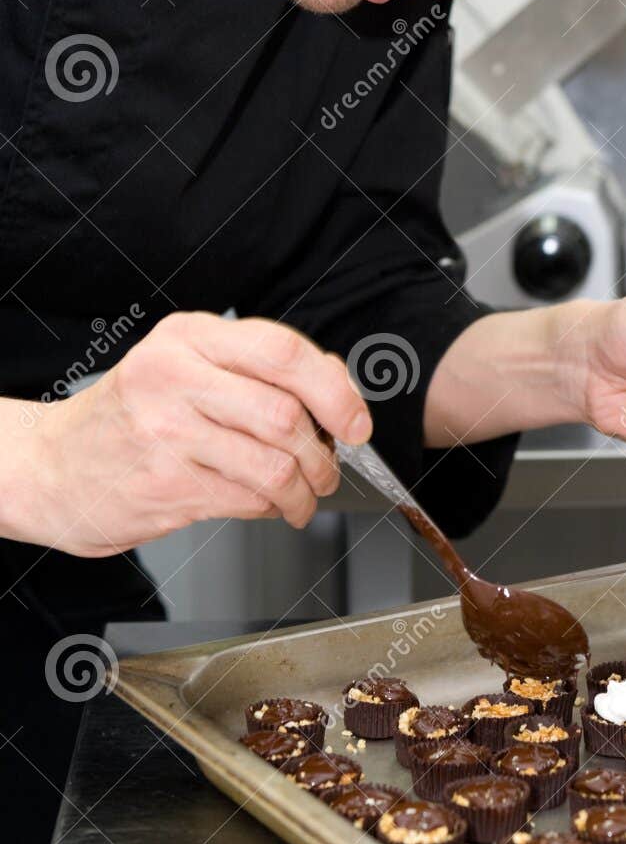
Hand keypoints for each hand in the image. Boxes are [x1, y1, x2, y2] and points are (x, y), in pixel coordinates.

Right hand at [2, 311, 371, 556]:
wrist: (53, 466)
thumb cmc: (131, 415)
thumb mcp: (186, 365)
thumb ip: (255, 368)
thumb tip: (335, 387)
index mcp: (189, 335)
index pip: (285, 352)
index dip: (335, 390)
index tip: (355, 421)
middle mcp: (174, 376)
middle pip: (286, 413)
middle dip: (325, 451)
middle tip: (330, 467)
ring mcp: (166, 432)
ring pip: (273, 464)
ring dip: (304, 489)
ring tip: (303, 495)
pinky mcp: (164, 485)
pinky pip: (247, 499)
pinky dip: (271, 508)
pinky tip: (267, 505)